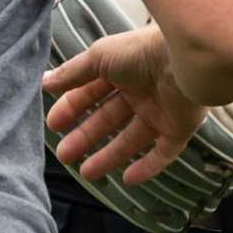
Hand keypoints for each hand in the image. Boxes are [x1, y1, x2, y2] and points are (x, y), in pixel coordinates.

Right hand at [43, 26, 207, 183]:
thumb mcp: (99, 57)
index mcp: (124, 69)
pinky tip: (128, 179)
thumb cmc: (141, 53)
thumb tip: (45, 82)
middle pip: (110, 118)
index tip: (52, 126)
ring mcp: (163, 110)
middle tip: (64, 155)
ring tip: (86, 173)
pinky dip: (147, 166)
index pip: (93, 92)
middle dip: (86, 136)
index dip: (73, 108)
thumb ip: (73, 72)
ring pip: (132, 139)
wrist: (187, 61)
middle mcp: (142, 90)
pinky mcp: (181, 128)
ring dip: (109, 156)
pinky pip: (163, 152)